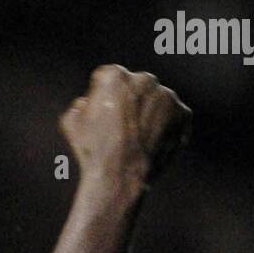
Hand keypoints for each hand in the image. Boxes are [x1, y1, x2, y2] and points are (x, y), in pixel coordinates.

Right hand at [60, 64, 191, 189]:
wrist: (120, 177)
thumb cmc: (93, 151)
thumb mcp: (71, 123)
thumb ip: (79, 105)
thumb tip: (85, 103)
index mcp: (115, 75)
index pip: (108, 80)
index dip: (102, 99)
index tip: (102, 117)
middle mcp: (144, 79)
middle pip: (135, 88)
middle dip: (130, 104)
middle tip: (122, 130)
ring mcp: (167, 96)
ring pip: (156, 101)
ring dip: (150, 114)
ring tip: (139, 141)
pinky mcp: (182, 114)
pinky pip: (175, 117)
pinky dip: (169, 128)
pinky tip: (155, 144)